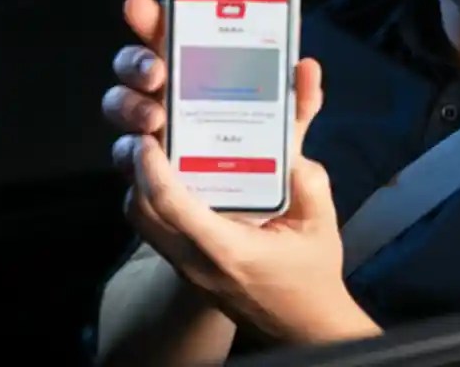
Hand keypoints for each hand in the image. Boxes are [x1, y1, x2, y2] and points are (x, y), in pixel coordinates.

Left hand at [101, 0, 380, 344]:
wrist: (305, 325)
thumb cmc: (312, 275)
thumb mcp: (321, 221)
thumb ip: (307, 180)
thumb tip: (291, 145)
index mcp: (230, 250)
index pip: (173, 207)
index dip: (152, 169)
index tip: (147, 138)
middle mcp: (199, 263)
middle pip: (143, 212)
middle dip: (138, 170)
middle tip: (149, 135)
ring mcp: (189, 269)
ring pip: (144, 223)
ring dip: (143, 184)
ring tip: (157, 151)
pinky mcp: (188, 268)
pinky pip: (156, 231)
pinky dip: (156, 201)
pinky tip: (174, 177)